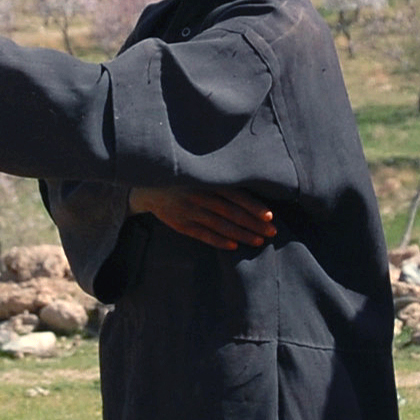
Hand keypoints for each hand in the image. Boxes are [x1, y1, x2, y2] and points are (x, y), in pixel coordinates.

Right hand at [133, 186, 275, 252]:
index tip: (269, 216)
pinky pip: (202, 234)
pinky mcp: (181, 224)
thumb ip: (220, 180)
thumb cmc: (183, 178)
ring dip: (241, 234)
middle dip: (253, 223)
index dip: (253, 206)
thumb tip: (250, 189)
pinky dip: (218, 240)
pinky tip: (233, 246)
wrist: (148, 184)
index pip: (236, 195)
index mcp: (208, 181)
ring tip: (258, 241)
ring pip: (220, 225)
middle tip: (272, 232)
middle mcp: (200, 196)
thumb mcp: (200, 173)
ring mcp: (190, 211)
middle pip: (232, 212)